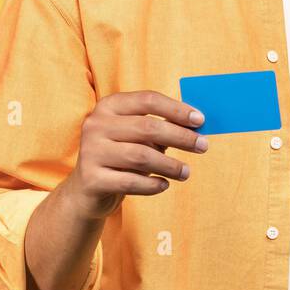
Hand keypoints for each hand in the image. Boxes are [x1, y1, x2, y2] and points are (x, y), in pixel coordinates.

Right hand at [60, 90, 207, 220]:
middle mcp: (96, 125)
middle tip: (203, 146)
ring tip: (186, 172)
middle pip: (148, 127)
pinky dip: (152, 184)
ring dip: (170, 165)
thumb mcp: (137, 137)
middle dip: (181, 137)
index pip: (148, 100)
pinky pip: (131, 182)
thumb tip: (196, 126)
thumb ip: (161, 128)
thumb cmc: (122, 156)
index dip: (176, 109)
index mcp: (109, 106)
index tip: (200, 120)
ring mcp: (91, 151)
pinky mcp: (91, 179)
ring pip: (141, 156)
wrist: (86, 190)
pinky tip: (164, 185)